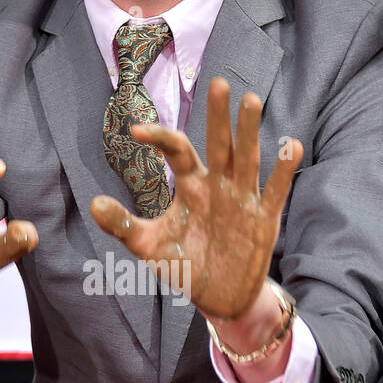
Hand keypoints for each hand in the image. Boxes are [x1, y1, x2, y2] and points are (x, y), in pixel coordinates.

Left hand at [90, 77, 302, 318]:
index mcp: (191, 186)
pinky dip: (283, 170)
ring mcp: (242, 199)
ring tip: (250, 101)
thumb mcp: (148, 247)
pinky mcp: (263, 219)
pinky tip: (289, 145)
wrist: (218, 298)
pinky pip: (275, 191)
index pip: (178, 151)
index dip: (160, 138)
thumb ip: (123, 224)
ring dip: (249, 132)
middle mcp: (218, 185)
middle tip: (218, 83)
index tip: (136, 131)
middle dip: (218, 116)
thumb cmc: (184, 265)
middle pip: (219, 144)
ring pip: (246, 159)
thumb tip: (93, 203)